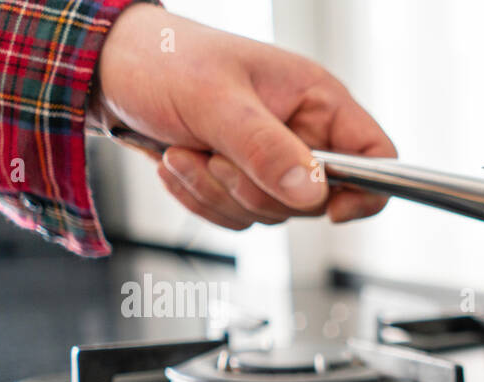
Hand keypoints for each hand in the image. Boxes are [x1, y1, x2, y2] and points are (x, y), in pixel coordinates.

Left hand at [94, 4, 393, 228]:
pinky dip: (203, 201)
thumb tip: (314, 193)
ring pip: (272, 214)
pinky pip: (239, 219)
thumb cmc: (163, 59)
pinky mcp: (242, 183)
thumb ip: (266, 148)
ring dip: (220, 193)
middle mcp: (302, 134)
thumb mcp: (216, 100)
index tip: (328, 207)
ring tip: (186, 151)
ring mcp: (272, 162)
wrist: (108, 69)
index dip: (365, 189)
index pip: (375, 156)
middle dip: (256, 188)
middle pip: (315, 200)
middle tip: (216, 155)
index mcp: (316, 101)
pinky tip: (180, 162)